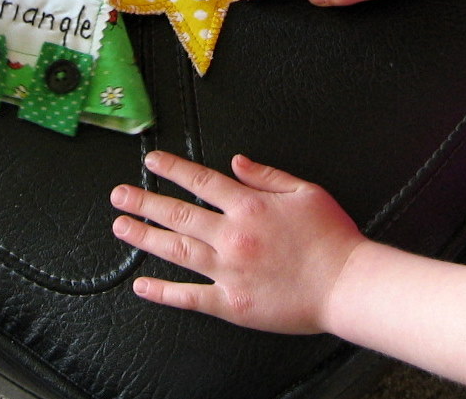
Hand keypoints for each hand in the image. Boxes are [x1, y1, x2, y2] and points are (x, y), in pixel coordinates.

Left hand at [111, 151, 366, 334]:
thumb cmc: (331, 237)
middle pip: (178, 215)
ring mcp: (229, 271)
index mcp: (250, 206)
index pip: (201, 182)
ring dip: (145, 238)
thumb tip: (235, 161)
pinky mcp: (232, 303)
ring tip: (122, 228)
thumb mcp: (304, 191)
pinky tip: (142, 284)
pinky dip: (163, 292)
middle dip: (144, 203)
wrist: (346, 284)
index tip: (151, 162)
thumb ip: (266, 175)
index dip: (172, 170)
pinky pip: (190, 296)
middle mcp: (233, 236)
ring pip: (176, 251)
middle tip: (120, 196)